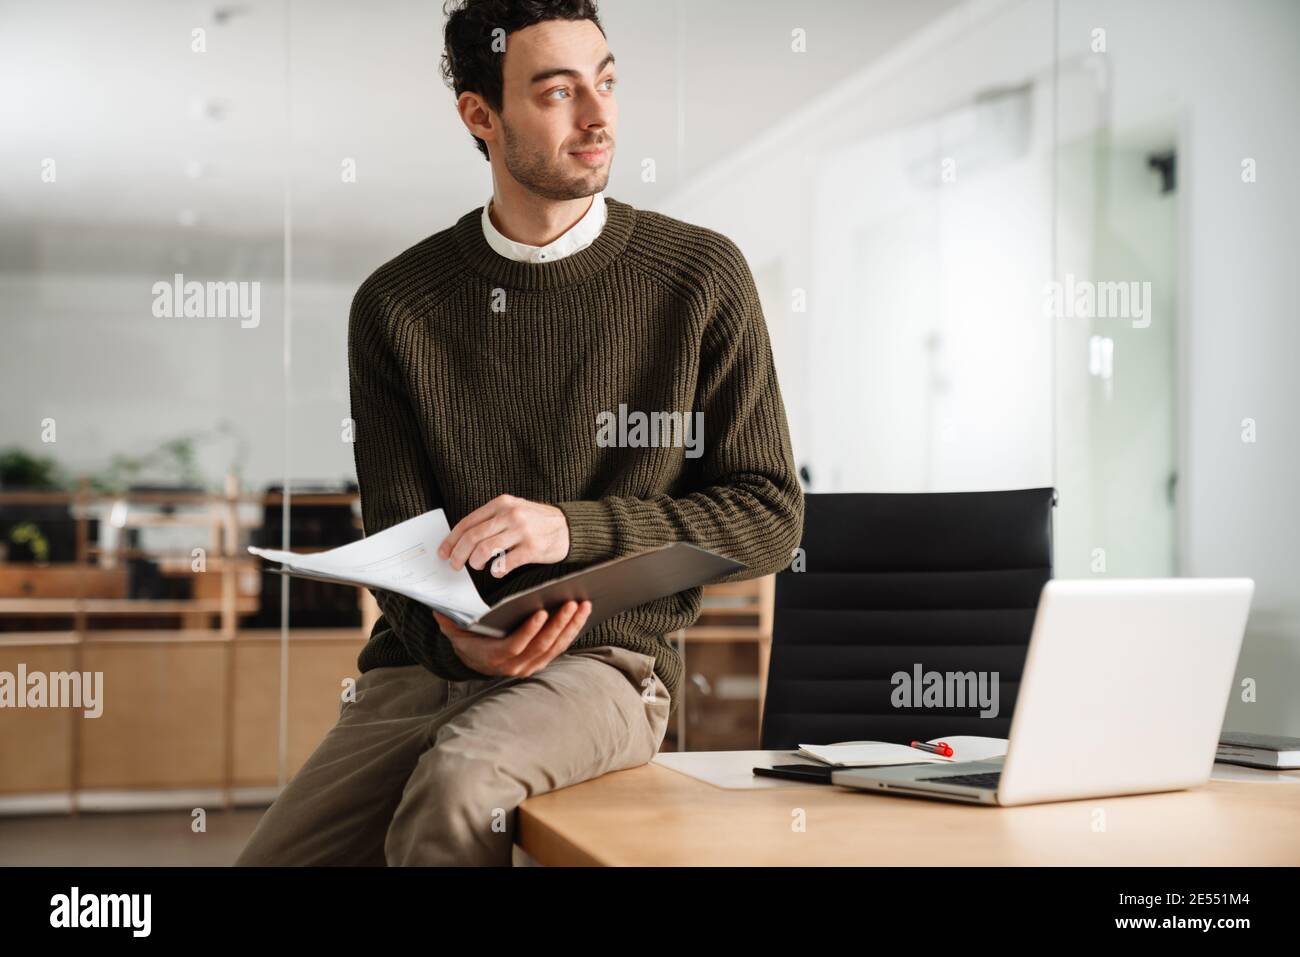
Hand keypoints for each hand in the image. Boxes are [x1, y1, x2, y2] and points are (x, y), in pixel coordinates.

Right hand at [433, 600, 592, 677]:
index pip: (515, 645)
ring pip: (556, 647)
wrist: (477, 661)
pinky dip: (572, 630)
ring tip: (583, 604)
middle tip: (572, 602)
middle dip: (559, 623)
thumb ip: (450, 622)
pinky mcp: (542, 661)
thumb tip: (438, 609)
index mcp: (495, 658)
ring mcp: (531, 666)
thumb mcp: (456, 632)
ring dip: (572, 626)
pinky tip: (582, 614)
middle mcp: (515, 666)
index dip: (529, 631)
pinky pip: (560, 647)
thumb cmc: (468, 640)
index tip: (541, 612)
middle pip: (542, 645)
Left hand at [438, 494, 568, 577]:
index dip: (451, 540)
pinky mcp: (532, 548)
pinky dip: (497, 570)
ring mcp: (522, 531)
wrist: (569, 526)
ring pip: (485, 549)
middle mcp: (510, 514)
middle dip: (458, 554)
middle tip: (455, 565)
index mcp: (501, 504)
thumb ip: (491, 520)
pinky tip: (497, 572)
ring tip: (478, 566)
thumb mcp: (513, 510)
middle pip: (472, 537)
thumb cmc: (537, 521)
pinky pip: (506, 562)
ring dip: (476, 562)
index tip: (444, 552)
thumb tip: (463, 540)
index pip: (468, 523)